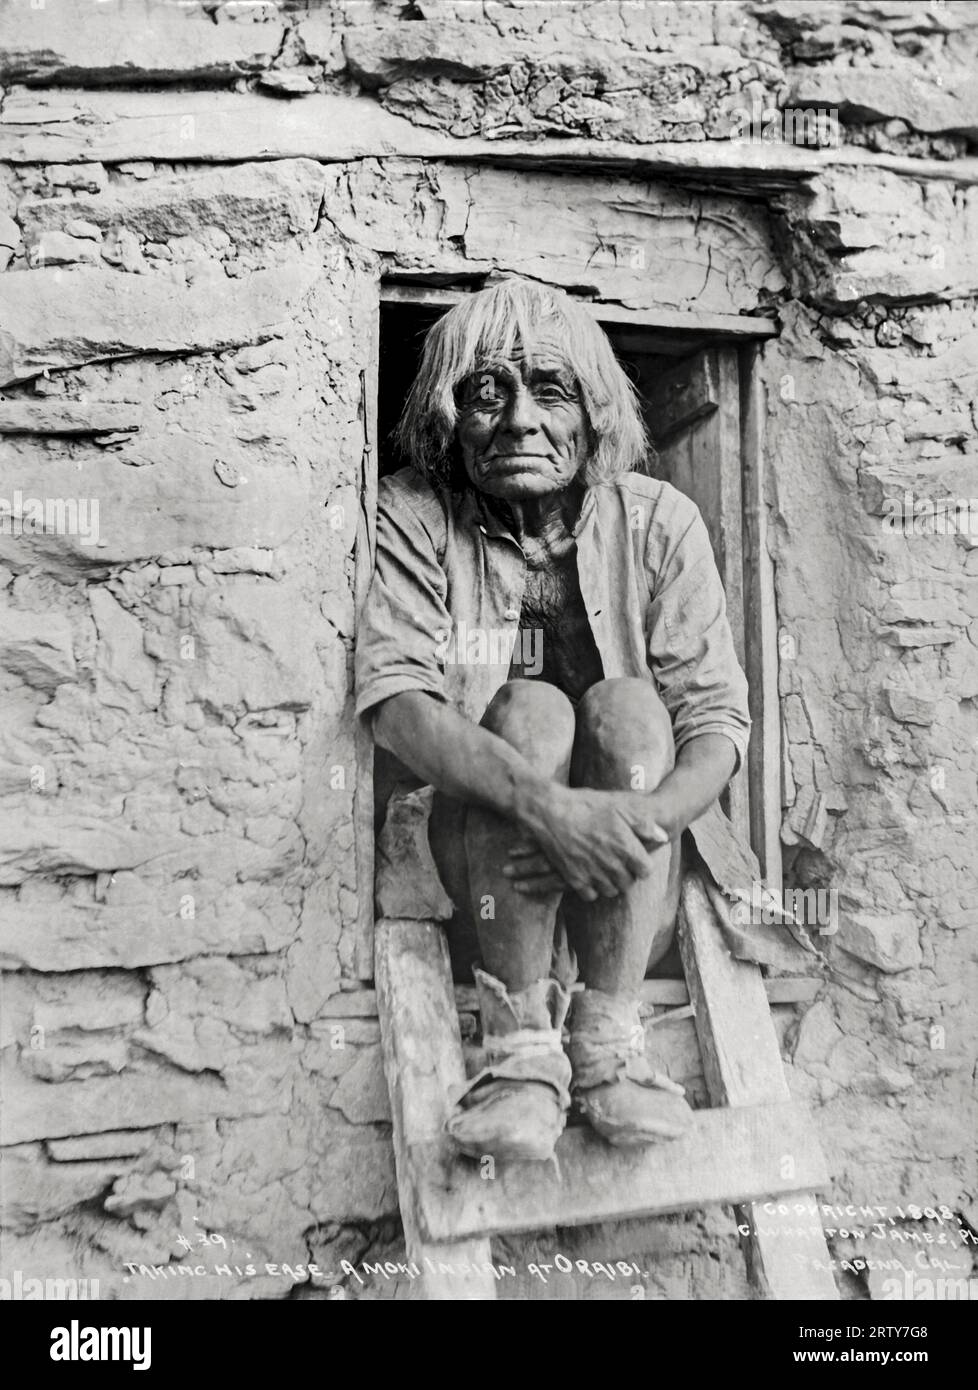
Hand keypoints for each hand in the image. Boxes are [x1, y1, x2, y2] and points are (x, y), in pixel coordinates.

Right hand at [504, 787, 670, 900]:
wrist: (550, 812)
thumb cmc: (586, 806)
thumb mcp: (619, 806)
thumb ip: (643, 823)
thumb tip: (663, 836)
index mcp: (625, 847)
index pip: (645, 870)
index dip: (642, 863)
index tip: (635, 855)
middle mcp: (611, 864)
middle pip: (628, 883)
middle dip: (627, 873)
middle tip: (619, 860)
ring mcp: (592, 874)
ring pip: (611, 890)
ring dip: (611, 882)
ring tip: (605, 866)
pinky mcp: (574, 879)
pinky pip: (591, 894)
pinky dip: (592, 887)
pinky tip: (589, 872)